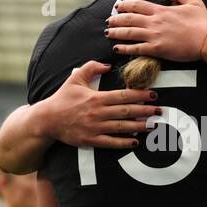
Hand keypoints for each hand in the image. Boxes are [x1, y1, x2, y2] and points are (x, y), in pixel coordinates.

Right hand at [44, 60, 160, 149]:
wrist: (47, 120)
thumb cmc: (62, 98)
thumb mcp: (75, 78)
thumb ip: (91, 67)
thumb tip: (107, 64)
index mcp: (96, 97)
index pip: (123, 95)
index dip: (140, 95)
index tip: (153, 95)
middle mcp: (98, 113)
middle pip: (127, 111)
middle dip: (145, 111)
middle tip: (160, 111)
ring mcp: (95, 127)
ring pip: (122, 127)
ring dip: (139, 126)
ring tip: (153, 125)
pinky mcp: (91, 140)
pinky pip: (111, 142)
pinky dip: (124, 142)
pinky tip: (135, 141)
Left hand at [105, 0, 206, 61]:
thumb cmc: (202, 22)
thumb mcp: (194, 1)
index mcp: (162, 10)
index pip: (138, 5)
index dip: (125, 5)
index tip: (117, 6)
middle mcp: (155, 22)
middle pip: (129, 18)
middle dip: (116, 19)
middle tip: (108, 21)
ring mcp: (154, 36)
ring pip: (129, 33)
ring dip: (116, 33)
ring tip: (108, 33)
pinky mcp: (157, 49)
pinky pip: (136, 48)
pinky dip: (124, 48)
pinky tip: (117, 48)